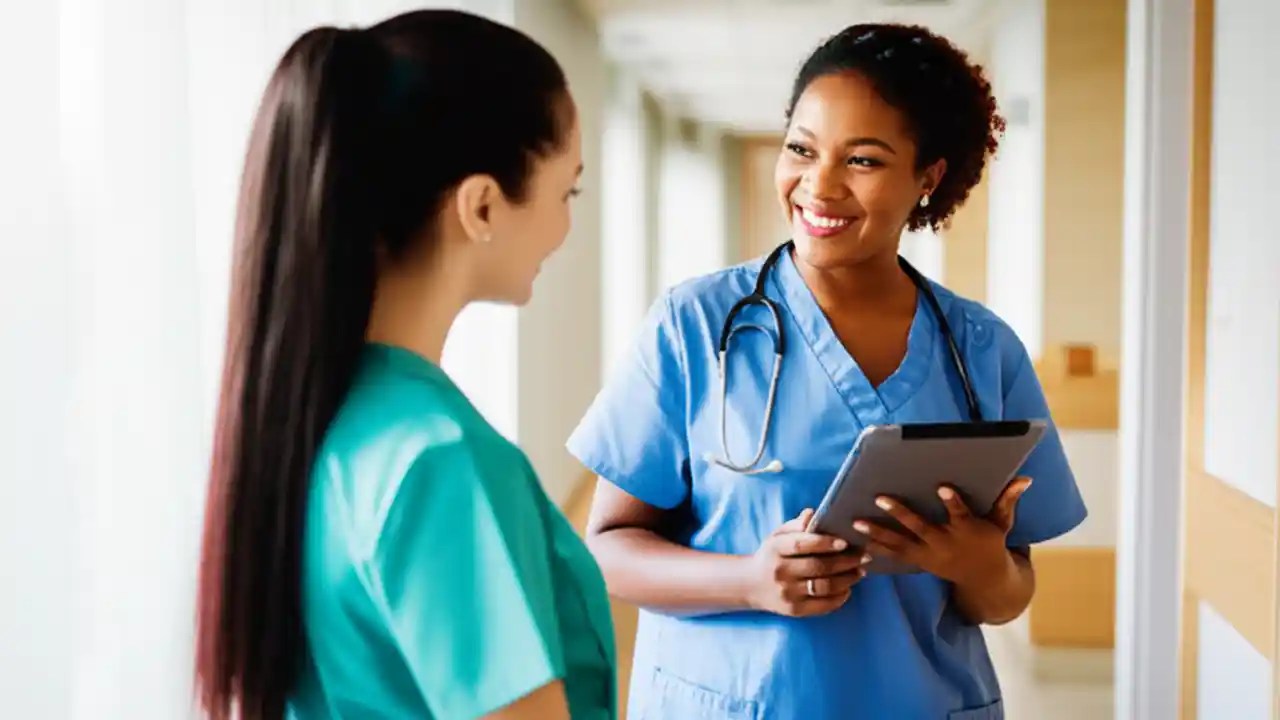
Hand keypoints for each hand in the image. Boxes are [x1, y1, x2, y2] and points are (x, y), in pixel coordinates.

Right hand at [743, 509, 869, 616]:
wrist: (750, 585)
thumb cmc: (771, 555)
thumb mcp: (778, 536)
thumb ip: (797, 525)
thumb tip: (813, 513)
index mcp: (775, 549)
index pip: (802, 544)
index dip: (825, 543)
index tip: (845, 541)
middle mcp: (780, 572)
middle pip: (818, 567)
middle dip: (846, 561)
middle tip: (864, 556)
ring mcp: (787, 593)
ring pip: (824, 587)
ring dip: (847, 579)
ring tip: (860, 572)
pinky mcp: (794, 610)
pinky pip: (822, 606)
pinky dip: (839, 597)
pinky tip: (848, 588)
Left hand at [853, 477, 1032, 584]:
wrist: (984, 579)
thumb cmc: (990, 542)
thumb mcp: (1002, 523)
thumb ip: (1007, 500)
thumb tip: (1025, 479)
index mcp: (967, 530)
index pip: (961, 513)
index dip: (953, 501)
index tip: (943, 487)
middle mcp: (945, 543)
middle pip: (921, 527)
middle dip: (900, 513)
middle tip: (880, 498)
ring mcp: (930, 554)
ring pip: (901, 543)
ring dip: (878, 533)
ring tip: (856, 523)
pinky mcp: (919, 561)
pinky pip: (895, 556)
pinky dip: (877, 551)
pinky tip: (856, 544)